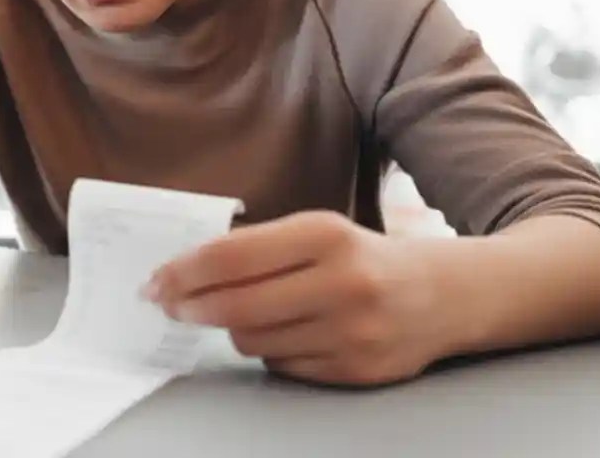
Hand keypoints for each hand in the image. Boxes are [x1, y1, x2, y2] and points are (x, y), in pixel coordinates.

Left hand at [145, 211, 454, 386]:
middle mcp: (343, 283)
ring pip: (253, 341)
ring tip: (243, 312)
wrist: (444, 294)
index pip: (230, 257)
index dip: (183, 272)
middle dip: (191, 307)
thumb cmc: (361, 257)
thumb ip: (255, 247)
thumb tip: (183, 271)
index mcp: (325, 235)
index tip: (155, 281)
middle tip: (170, 305)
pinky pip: (281, 366)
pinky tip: (285, 332)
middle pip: (235, 307)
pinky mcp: (357, 369)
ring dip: (232, 328)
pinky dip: (271, 350)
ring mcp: (353, 331)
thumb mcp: (316, 231)